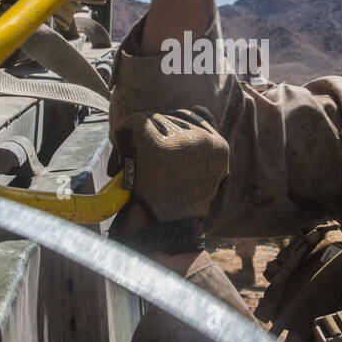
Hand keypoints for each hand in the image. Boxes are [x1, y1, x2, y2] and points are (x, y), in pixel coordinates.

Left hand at [111, 107, 229, 222]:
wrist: (163, 231)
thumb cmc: (178, 207)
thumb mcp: (202, 175)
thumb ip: (200, 147)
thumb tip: (199, 110)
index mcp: (219, 147)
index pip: (194, 117)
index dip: (173, 131)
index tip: (161, 151)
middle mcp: (204, 139)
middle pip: (171, 117)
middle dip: (155, 135)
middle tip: (143, 161)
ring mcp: (179, 138)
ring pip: (151, 119)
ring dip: (137, 138)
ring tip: (131, 163)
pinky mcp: (154, 141)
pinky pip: (133, 122)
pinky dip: (122, 135)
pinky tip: (121, 157)